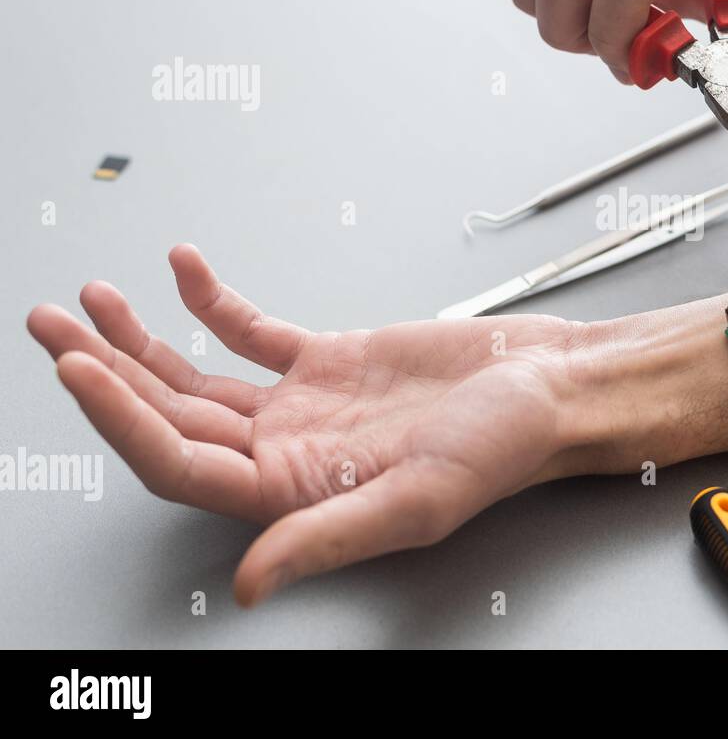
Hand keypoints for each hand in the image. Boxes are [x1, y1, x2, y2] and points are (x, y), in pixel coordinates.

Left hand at [27, 245, 586, 605]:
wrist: (549, 387)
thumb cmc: (503, 448)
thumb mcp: (420, 499)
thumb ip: (327, 536)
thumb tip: (248, 584)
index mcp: (298, 493)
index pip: (182, 464)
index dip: (122, 421)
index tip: (78, 367)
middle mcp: (287, 453)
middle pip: (171, 417)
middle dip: (105, 371)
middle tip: (53, 324)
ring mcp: (302, 405)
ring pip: (197, 375)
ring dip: (141, 338)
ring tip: (92, 297)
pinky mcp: (327, 360)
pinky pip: (252, 332)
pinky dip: (213, 302)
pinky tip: (184, 269)